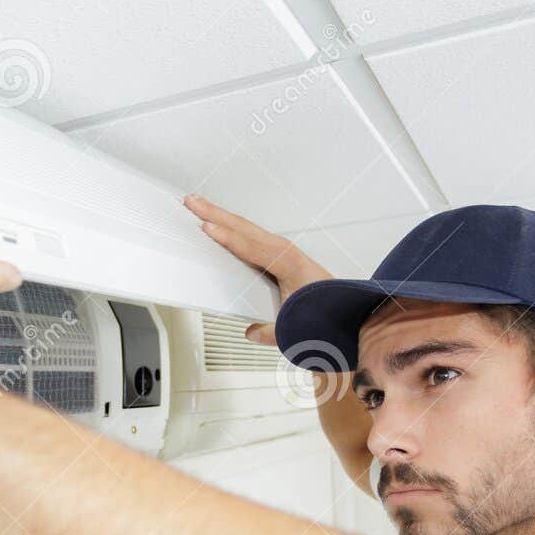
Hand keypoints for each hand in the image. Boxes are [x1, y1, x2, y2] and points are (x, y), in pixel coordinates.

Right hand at [183, 195, 331, 344]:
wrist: (342, 308)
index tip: (207, 228)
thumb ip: (271, 332)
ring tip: (200, 205)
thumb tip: (252, 332)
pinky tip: (220, 223)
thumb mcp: (294, 327)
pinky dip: (232, 226)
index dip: (228, 238)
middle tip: (192, 202)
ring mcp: (282, 248)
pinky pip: (250, 234)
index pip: (252, 247)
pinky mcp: (278, 251)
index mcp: (289, 264)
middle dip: (216, 213)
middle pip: (244, 227)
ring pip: (246, 227)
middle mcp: (285, 251)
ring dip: (222, 215)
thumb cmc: (323, 310)